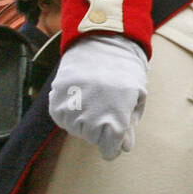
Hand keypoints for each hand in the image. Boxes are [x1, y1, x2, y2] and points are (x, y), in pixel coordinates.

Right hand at [49, 34, 147, 160]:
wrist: (101, 42)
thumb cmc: (125, 70)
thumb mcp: (137, 97)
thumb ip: (130, 126)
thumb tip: (125, 148)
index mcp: (115, 121)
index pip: (109, 150)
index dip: (112, 146)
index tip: (114, 139)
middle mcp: (91, 120)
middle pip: (92, 139)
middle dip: (100, 129)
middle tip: (106, 105)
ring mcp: (71, 110)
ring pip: (75, 129)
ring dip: (83, 120)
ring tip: (93, 97)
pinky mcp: (55, 100)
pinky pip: (61, 117)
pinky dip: (69, 111)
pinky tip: (79, 95)